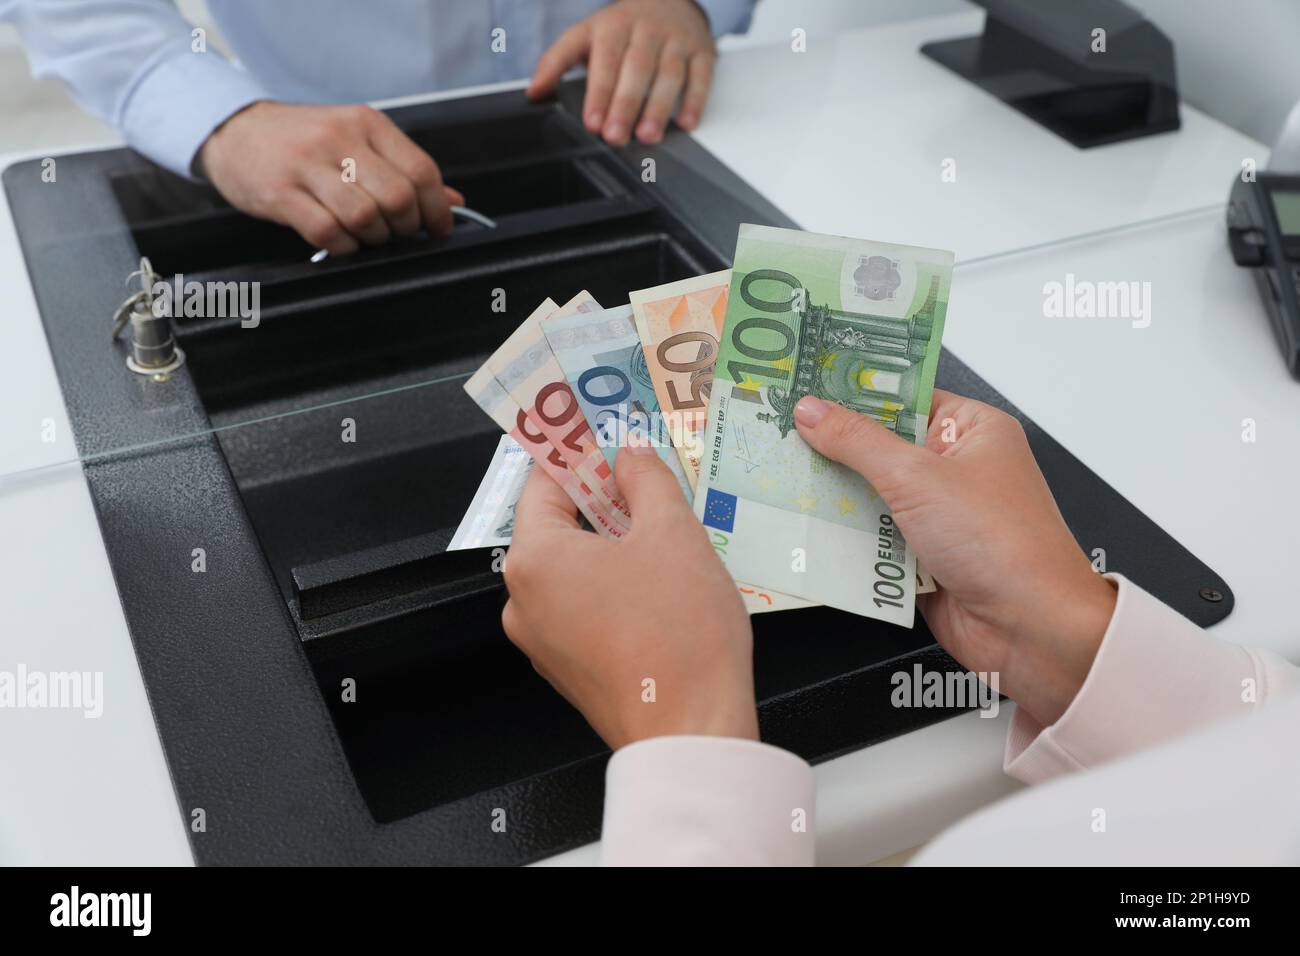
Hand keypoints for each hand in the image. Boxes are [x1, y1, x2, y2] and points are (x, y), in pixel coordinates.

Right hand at [196, 101, 464, 255]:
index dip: (437, 209)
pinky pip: (327, 232)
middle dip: (405, 227)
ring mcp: (307, 165)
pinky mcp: (280, 193)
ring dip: (373, 239)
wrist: (234, 130)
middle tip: (396, 232)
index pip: (421, 171)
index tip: (438, 228)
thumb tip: (453, 201)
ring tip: (365, 235)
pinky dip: (342, 247)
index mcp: (367, 123)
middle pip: (397, 198)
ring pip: (365, 217)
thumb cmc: (303, 140)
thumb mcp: (357, 140)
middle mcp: (339, 139)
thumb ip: (404, 168)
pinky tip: (339, 240)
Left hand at [501, 445, 757, 748]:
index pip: (544, 483)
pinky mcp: (569, 668)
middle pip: (558, 527)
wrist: (692, 729)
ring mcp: (543, 641)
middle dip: (603, 501)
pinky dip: (613, 587)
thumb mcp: (672, 532)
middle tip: (646, 482)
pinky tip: (658, 585)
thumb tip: (630, 455)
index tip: (600, 434)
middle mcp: (524, 602)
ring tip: (664, 536)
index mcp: (534, 560)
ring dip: (613, 546)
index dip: (578, 453)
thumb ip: (646, 479)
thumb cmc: (678, 636)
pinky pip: (584, 607)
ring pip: (574, 570)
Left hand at [527, 0, 716, 144]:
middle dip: (625, 105)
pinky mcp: (701, 51)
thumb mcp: (585, 35)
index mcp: (614, 26)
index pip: (606, 61)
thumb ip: (556, 62)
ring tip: (648, 136)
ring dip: (659, 108)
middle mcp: (646, 30)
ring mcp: (676, 40)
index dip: (599, 93)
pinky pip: (700, 76)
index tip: (592, 122)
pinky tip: (686, 123)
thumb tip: (534, 91)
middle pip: (636, 68)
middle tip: (616, 137)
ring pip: (668, 73)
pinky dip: (695, 100)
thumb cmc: (623, 26)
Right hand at [794, 391, 1117, 726]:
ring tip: (777, 478)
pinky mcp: (923, 558)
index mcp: (972, 431)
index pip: (903, 397)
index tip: (804, 384)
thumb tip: (812, 410)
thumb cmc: (999, 541)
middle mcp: (958, 469)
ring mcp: (939, 516)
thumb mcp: (917, 476)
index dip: (854, 391)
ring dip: (835, 497)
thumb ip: (857, 441)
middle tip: (777, 433)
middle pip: (881, 447)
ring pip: (871, 496)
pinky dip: (846, 539)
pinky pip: (873, 540)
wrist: (1030, 628)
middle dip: (834, 447)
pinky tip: (803, 529)